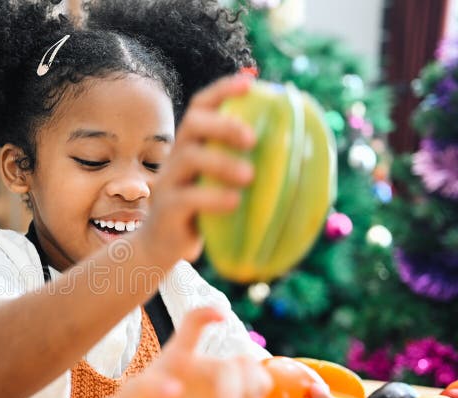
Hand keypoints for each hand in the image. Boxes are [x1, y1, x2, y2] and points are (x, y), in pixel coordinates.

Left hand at [118, 307, 270, 397]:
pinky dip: (256, 396)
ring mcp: (214, 380)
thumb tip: (176, 390)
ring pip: (250, 369)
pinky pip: (253, 386)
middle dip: (235, 392)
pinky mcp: (223, 397)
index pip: (193, 323)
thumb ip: (151, 390)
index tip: (221, 317)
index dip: (207, 314)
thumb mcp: (134, 396)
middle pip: (233, 364)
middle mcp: (200, 364)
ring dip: (251, 392)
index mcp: (178, 356)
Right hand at [138, 74, 256, 264]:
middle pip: (192, 123)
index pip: (200, 107)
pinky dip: (214, 197)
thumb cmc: (202, 212)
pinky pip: (188, 197)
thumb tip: (303, 157)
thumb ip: (245, 168)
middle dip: (223, 124)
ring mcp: (168, 182)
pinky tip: (235, 202)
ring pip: (189, 157)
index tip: (250, 84)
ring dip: (222, 162)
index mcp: (191, 145)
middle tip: (253, 138)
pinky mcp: (166, 209)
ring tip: (250, 175)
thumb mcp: (219, 185)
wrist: (161, 246)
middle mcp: (176, 157)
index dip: (222, 91)